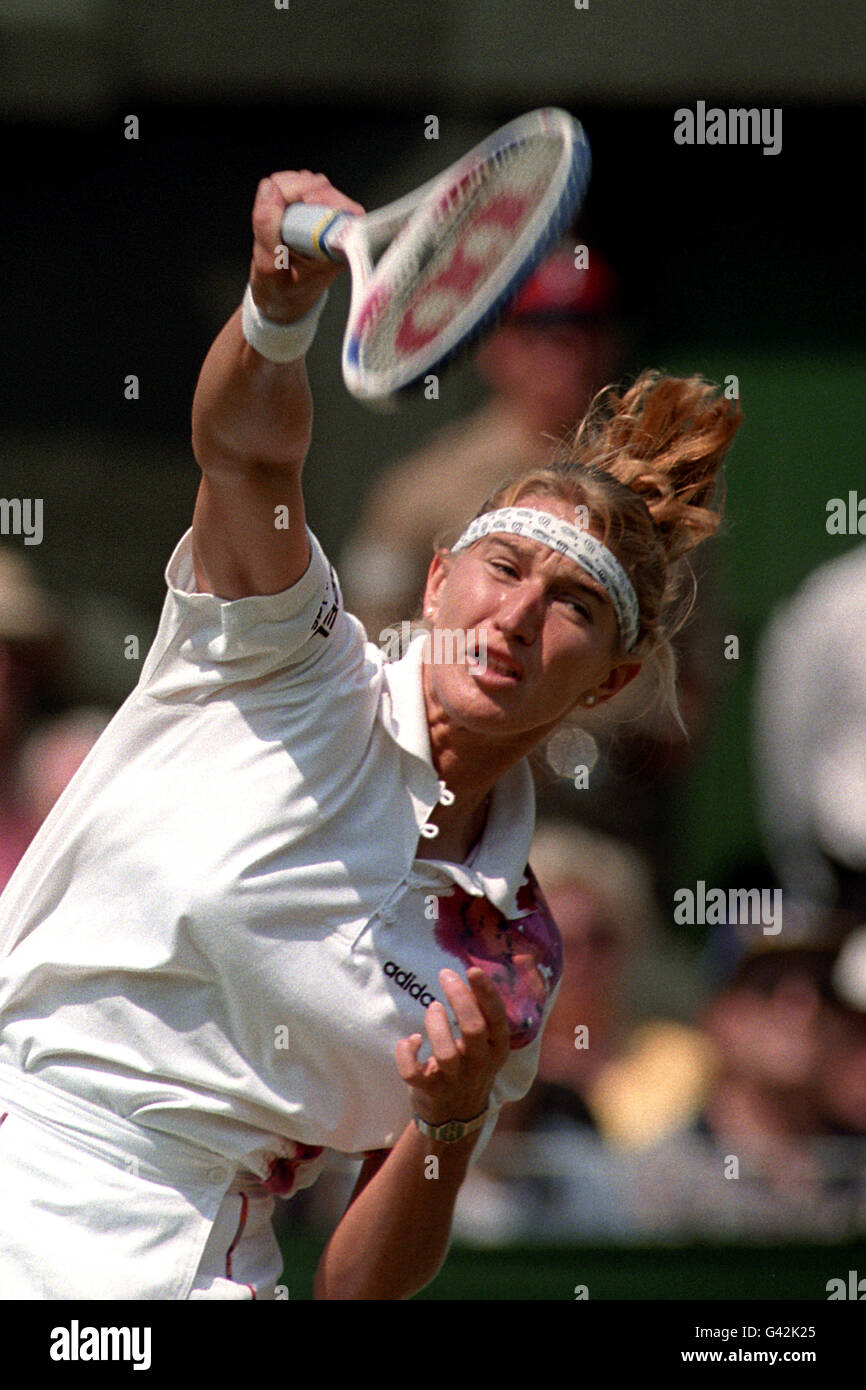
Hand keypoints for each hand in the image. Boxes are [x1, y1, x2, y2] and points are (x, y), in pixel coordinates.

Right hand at [249, 170, 364, 323]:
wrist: (284, 298)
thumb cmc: (283, 289)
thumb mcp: (270, 265)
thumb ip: (268, 226)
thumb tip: (269, 188)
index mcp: (341, 245)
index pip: (333, 204)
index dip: (305, 199)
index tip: (286, 214)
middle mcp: (341, 226)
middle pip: (317, 186)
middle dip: (288, 195)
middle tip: (273, 219)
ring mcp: (330, 213)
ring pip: (306, 181)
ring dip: (283, 193)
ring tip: (276, 222)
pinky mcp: (318, 206)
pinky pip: (299, 184)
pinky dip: (283, 192)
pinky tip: (279, 215)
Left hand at [395, 967, 509, 1126]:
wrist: (456, 1117)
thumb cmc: (469, 1066)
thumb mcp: (484, 1045)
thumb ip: (480, 1015)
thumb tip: (470, 976)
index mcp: (497, 1049)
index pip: (497, 1018)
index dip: (487, 993)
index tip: (472, 970)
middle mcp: (479, 1065)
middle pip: (473, 1029)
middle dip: (459, 998)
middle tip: (445, 976)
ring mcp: (454, 1080)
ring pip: (445, 1054)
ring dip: (435, 1024)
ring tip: (433, 1008)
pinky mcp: (429, 1091)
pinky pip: (412, 1072)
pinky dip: (406, 1052)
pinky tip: (411, 1040)